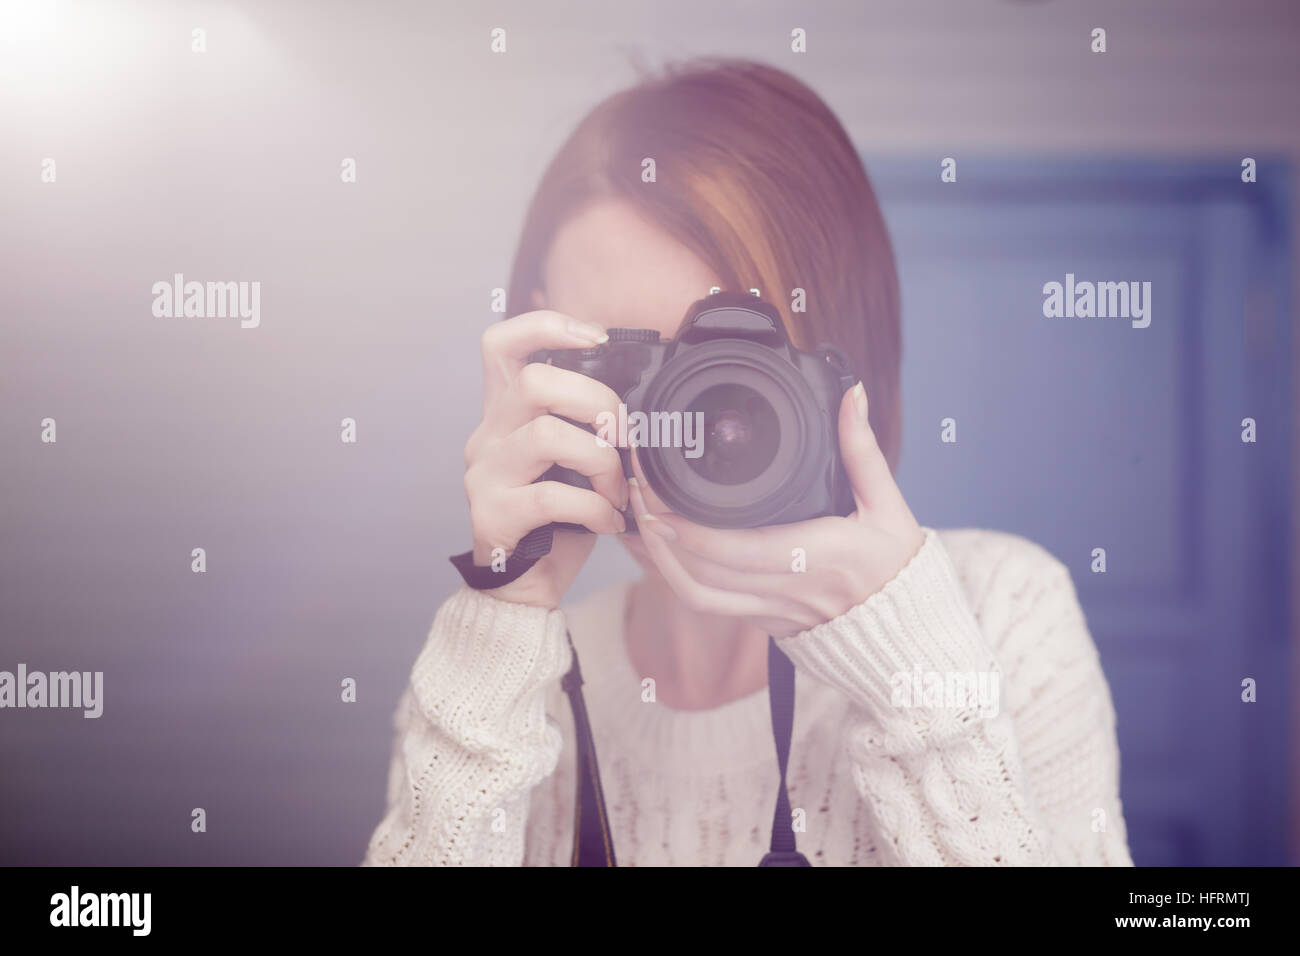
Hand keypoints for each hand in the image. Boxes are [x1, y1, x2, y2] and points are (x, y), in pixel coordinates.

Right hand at [462, 310, 629, 608]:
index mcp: (506, 413)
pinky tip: (610, 522)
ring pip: (548, 436)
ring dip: (601, 462)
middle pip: (535, 382)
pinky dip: (596, 509)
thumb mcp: (571, 462)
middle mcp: (487, 435)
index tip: (596, 336)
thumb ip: (587, 428)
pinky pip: (554, 496)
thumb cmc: (557, 519)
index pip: (502, 342)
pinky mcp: (493, 514)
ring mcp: (485, 474)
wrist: (524, 586)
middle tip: (624, 438)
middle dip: (597, 402)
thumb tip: (643, 409)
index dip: (546, 325)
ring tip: (618, 491)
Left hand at [627, 381, 924, 637]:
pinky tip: (664, 546)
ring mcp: (771, 613)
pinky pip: (709, 605)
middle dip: (660, 531)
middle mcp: (788, 591)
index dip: (687, 527)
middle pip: (702, 569)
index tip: (658, 491)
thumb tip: (851, 396)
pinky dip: (678, 577)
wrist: (908, 638)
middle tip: (638, 488)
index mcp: (818, 558)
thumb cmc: (898, 571)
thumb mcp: (889, 507)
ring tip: (641, 515)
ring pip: (696, 594)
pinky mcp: (763, 623)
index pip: (736, 549)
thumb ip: (862, 451)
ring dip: (660, 558)